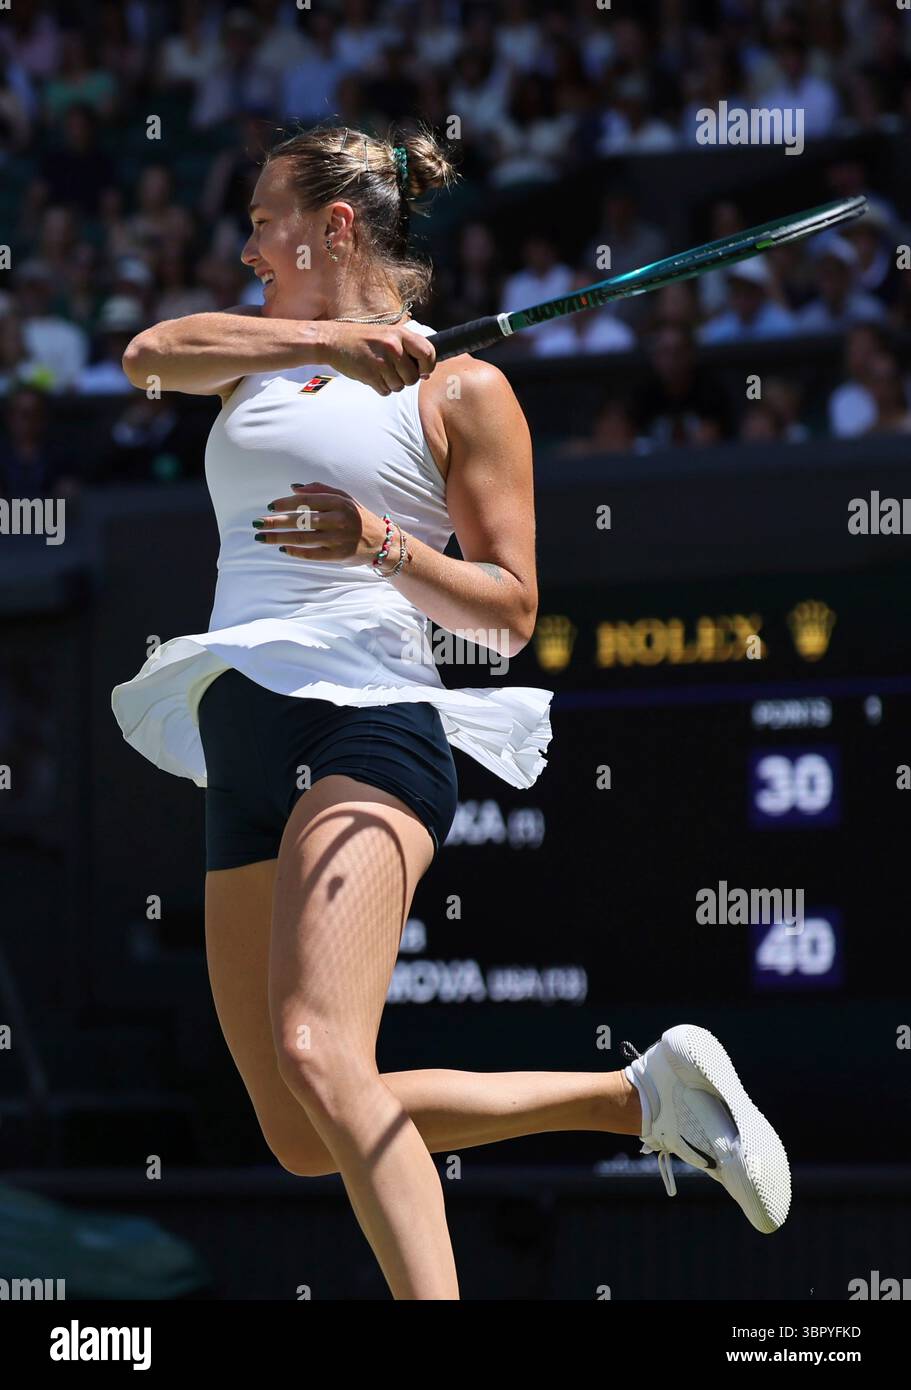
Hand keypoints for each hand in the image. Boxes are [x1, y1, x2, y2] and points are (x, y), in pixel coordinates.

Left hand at [252, 482, 389, 565]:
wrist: (381, 541)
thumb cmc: (357, 516)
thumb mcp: (344, 498)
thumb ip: (320, 490)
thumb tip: (293, 488)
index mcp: (339, 503)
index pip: (307, 502)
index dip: (286, 503)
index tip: (269, 506)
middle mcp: (339, 520)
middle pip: (302, 520)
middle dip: (276, 522)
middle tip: (257, 523)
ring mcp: (338, 539)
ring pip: (304, 538)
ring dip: (280, 538)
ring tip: (262, 537)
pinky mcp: (338, 556)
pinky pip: (312, 554)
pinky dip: (296, 552)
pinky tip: (282, 549)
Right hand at [318, 320, 435, 395]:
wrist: (334, 340)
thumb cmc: (363, 339)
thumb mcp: (388, 335)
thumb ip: (409, 350)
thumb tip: (427, 373)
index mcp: (400, 333)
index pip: (428, 353)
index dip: (428, 366)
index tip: (422, 371)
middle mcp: (393, 346)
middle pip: (413, 377)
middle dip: (405, 379)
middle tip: (393, 371)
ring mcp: (381, 361)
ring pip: (399, 386)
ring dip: (391, 383)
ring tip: (379, 370)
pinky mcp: (370, 374)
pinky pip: (385, 391)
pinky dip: (380, 387)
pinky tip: (371, 374)